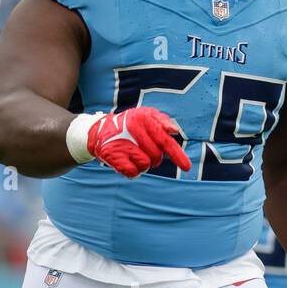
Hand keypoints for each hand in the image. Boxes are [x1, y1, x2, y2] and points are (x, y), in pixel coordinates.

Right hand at [69, 107, 190, 178]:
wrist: (100, 131)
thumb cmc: (130, 124)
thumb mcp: (146, 116)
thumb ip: (162, 121)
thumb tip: (174, 131)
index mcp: (144, 119)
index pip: (165, 141)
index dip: (177, 155)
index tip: (186, 167)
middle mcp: (133, 129)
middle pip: (156, 157)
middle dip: (154, 158)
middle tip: (143, 151)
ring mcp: (123, 143)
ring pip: (145, 165)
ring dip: (142, 164)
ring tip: (133, 154)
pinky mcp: (113, 155)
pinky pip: (133, 172)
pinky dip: (133, 171)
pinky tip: (126, 162)